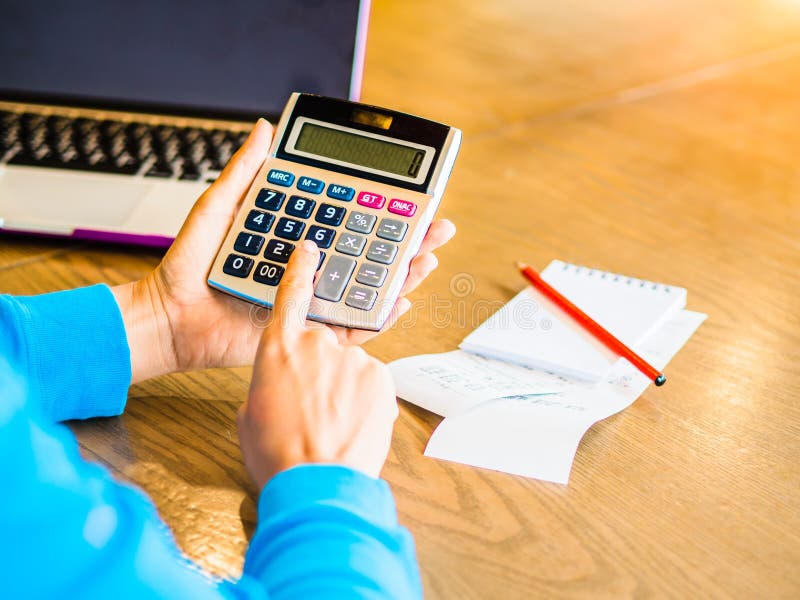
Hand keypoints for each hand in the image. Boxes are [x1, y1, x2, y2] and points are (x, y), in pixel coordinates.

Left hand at [112, 119, 455, 382]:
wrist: (169, 317)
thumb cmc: (188, 266)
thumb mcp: (219, 208)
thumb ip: (246, 172)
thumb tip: (266, 129)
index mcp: (294, 239)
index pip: (348, 221)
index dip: (382, 211)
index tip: (411, 200)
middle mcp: (307, 268)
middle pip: (367, 254)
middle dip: (406, 243)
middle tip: (436, 231)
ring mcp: (308, 300)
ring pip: (364, 289)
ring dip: (400, 277)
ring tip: (425, 261)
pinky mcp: (304, 331)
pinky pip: (346, 328)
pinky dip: (375, 318)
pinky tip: (397, 303)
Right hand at [238, 240, 397, 488]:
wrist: (316, 483)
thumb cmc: (277, 454)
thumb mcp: (252, 415)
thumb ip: (269, 386)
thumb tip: (282, 387)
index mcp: (278, 349)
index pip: (290, 297)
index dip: (300, 270)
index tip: (311, 248)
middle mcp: (317, 345)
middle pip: (325, 344)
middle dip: (323, 369)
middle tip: (316, 406)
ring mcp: (353, 358)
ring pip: (352, 365)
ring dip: (345, 388)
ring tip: (333, 425)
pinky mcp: (382, 376)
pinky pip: (373, 381)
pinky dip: (366, 399)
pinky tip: (354, 425)